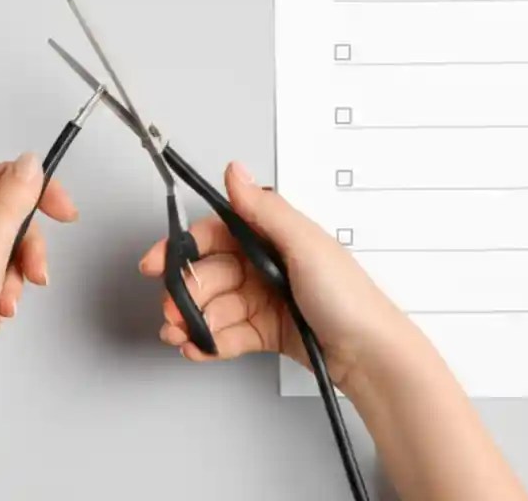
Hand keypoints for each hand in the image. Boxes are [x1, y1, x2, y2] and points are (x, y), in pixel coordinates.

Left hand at [0, 152, 76, 400]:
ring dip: (12, 277)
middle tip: (33, 275)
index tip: (65, 215)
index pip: (4, 176)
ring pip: (2, 247)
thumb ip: (11, 205)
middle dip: (25, 249)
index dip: (39, 193)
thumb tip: (30, 163)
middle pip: (6, 215)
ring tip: (1, 305)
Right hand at [139, 161, 407, 389]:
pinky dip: (208, 341)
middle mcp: (266, 266)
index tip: (157, 262)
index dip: (183, 248)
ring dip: (191, 321)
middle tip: (172, 310)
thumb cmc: (349, 298)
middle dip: (185, 293)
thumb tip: (236, 172)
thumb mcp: (305, 245)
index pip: (216, 235)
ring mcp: (264, 300)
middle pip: (209, 274)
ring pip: (213, 306)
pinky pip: (226, 334)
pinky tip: (197, 347)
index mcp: (274, 237)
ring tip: (181, 335)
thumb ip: (264, 210)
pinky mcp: (266, 331)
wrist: (370, 356)